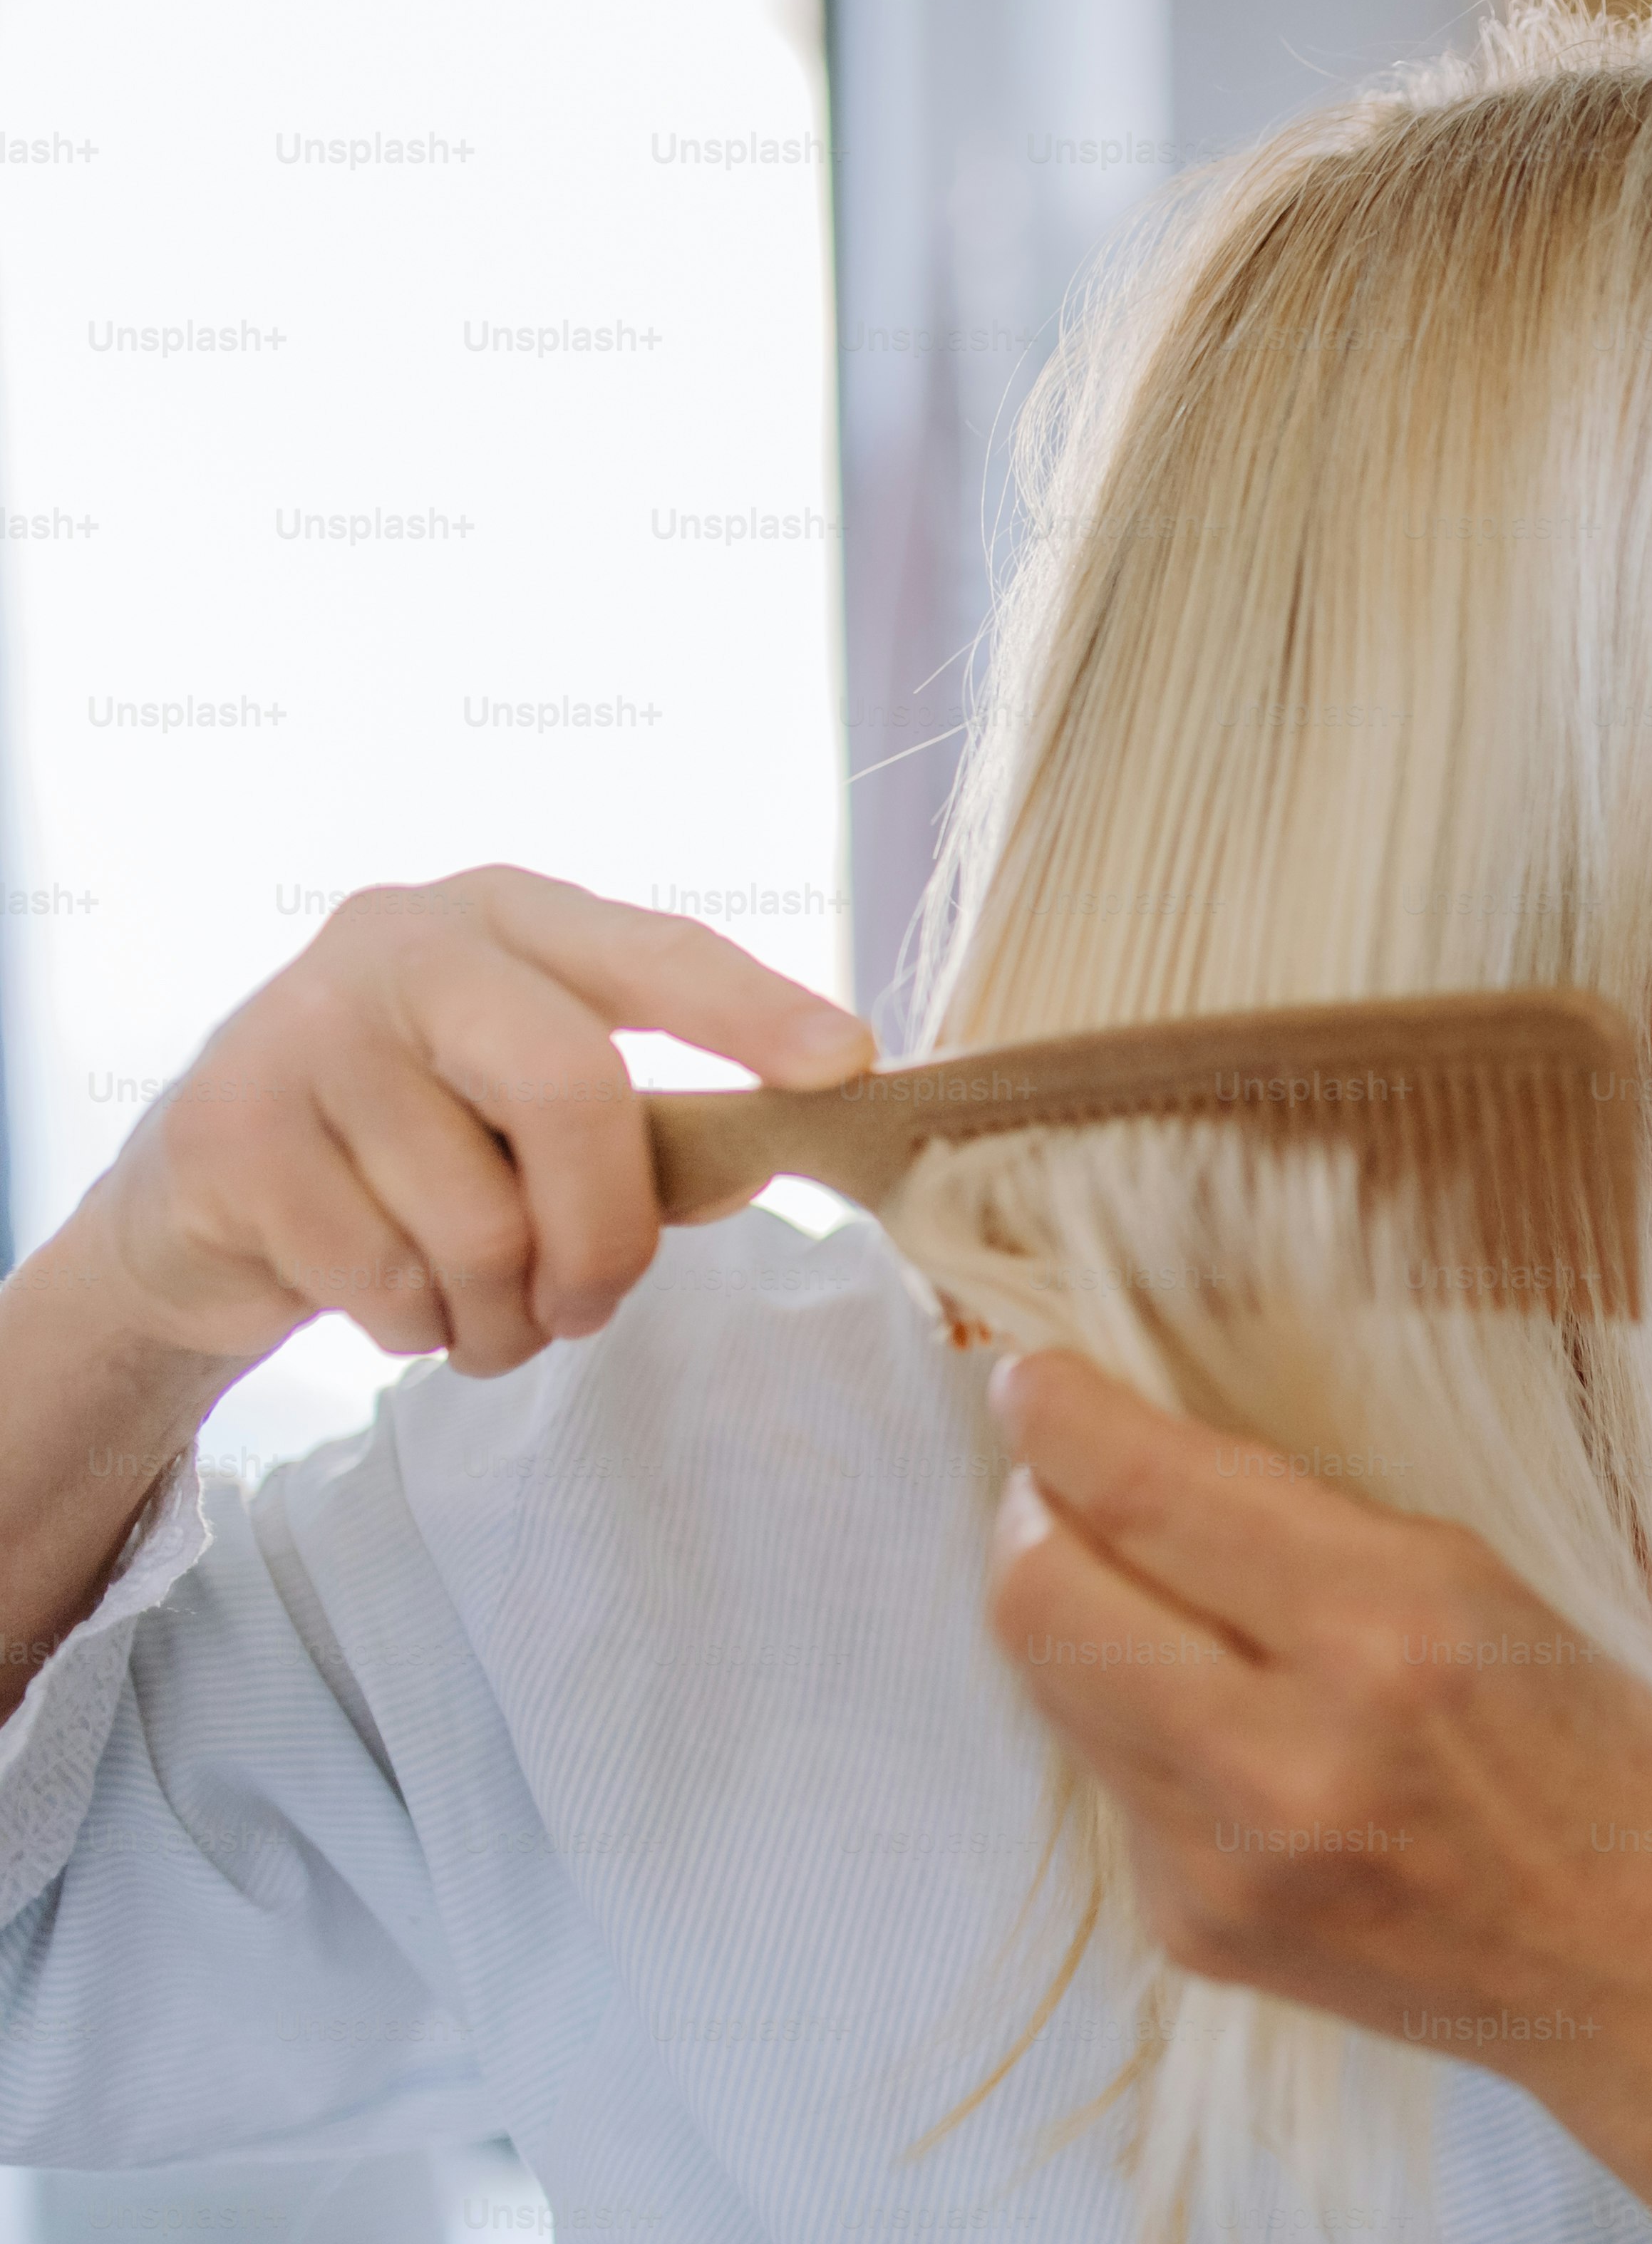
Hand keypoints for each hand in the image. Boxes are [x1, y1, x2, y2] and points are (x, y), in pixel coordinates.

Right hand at [70, 864, 871, 1377]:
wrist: (213, 1197)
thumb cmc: (430, 1144)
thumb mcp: (544, 1109)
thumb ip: (654, 1131)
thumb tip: (750, 1168)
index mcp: (513, 917)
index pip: (657, 953)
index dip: (753, 1011)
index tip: (846, 1064)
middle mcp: (403, 943)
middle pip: (573, 1091)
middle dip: (609, 1236)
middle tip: (596, 1305)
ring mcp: (302, 1029)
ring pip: (479, 1225)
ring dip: (505, 1314)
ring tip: (485, 1311)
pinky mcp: (228, 1134)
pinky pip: (386, 1280)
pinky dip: (415, 1326)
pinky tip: (394, 1297)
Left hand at [985, 1348, 1651, 2243]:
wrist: (1630, 1965)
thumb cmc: (1582, 1746)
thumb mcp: (1476, 1580)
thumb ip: (1303, 1521)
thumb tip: (1138, 1453)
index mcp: (1385, 1631)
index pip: (1149, 1495)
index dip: (1061, 1419)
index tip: (1029, 1380)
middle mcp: (1287, 1755)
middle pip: (1042, 1596)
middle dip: (1032, 1513)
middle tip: (1063, 1486)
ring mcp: (1227, 1860)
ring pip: (1054, 1688)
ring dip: (1074, 1614)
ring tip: (1142, 1593)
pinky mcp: (1195, 1930)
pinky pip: (1109, 1782)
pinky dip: (1139, 1725)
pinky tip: (1223, 1727)